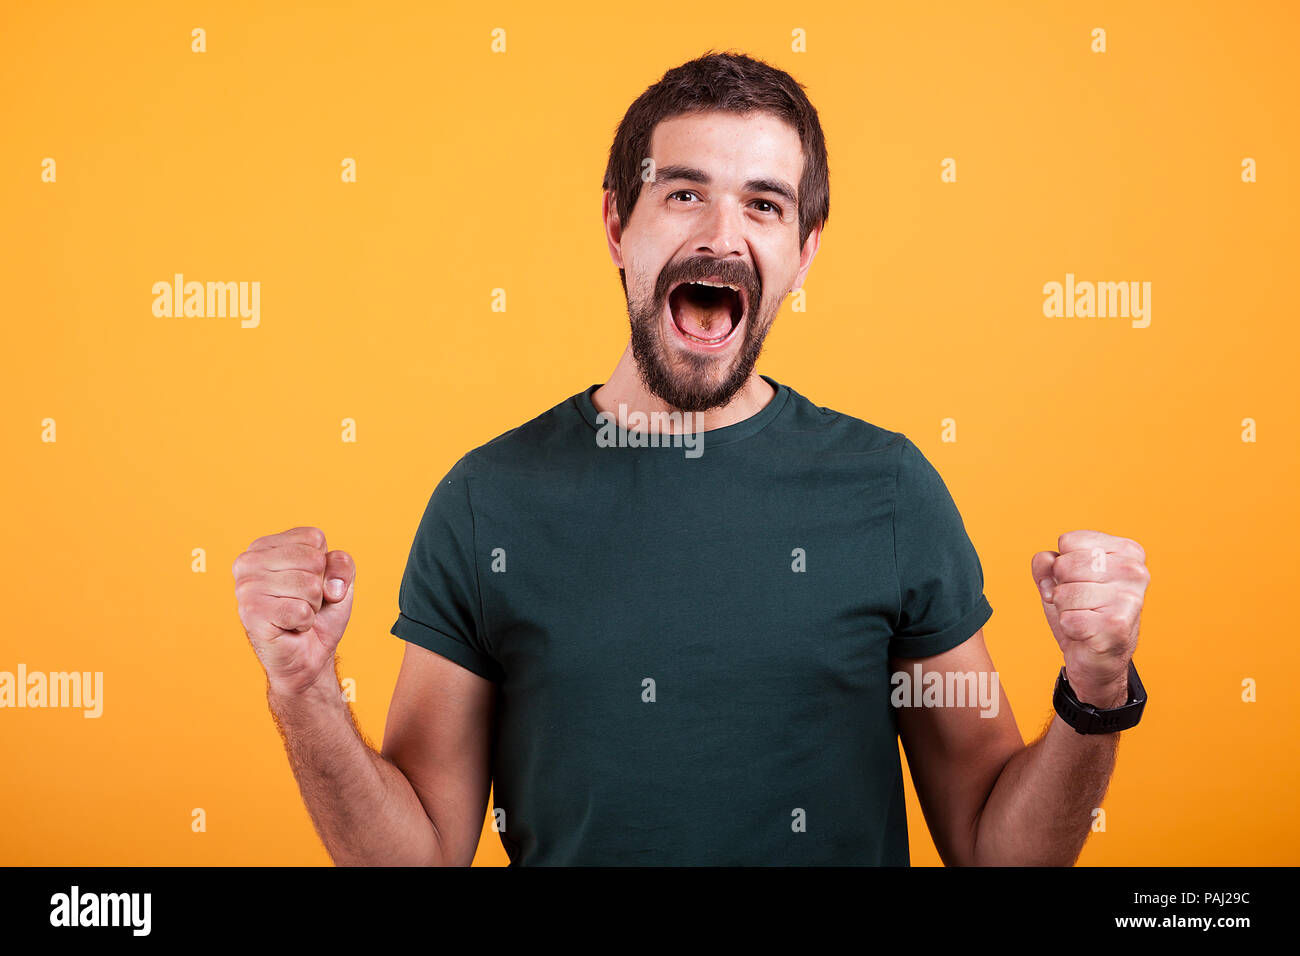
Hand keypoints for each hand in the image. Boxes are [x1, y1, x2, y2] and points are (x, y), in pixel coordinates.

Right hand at [232, 526, 356, 696]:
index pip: (314, 538)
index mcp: (265, 545)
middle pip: (313, 560)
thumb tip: (330, 586)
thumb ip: (342, 564)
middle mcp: (248, 562)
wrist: (309, 654)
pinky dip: (305, 622)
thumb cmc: (320, 612)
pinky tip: (290, 626)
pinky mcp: (251, 614)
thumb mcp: (339, 579)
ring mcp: (246, 588)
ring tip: (297, 613)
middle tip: (303, 601)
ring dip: (312, 606)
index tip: (310, 581)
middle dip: (319, 586)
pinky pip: (301, 611)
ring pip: (309, 586)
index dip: (324, 564)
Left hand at [1032, 530, 1148, 708]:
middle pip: (1064, 565)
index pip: (1068, 541)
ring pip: (1064, 593)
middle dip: (1061, 588)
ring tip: (1084, 617)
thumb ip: (1047, 562)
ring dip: (1065, 609)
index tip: (1077, 580)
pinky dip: (1068, 628)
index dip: (1060, 564)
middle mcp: (1135, 571)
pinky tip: (1086, 632)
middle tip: (1079, 603)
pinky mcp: (1117, 626)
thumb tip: (1048, 562)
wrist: (1096, 657)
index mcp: (1127, 551)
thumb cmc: (1081, 610)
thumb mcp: (1059, 578)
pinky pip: (1067, 619)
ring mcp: (1129, 599)